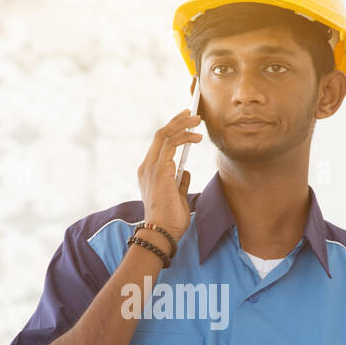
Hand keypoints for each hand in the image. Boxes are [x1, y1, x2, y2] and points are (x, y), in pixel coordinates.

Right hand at [137, 108, 201, 241]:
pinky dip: (185, 137)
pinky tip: (197, 137)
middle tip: (192, 113)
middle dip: (177, 121)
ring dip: (183, 125)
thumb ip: (179, 182)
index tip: (185, 123)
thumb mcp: (176, 196)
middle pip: (160, 134)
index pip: (159, 145)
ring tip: (198, 120)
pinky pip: (172, 144)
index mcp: (148, 172)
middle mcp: (147, 166)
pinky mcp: (160, 169)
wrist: (163, 231)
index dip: (172, 131)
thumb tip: (185, 171)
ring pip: (165, 135)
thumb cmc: (170, 219)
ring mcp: (151, 167)